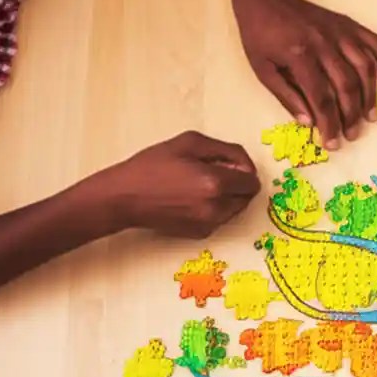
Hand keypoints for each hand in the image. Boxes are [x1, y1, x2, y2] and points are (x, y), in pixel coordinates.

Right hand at [80, 131, 260, 238]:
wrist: (125, 197)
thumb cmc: (152, 166)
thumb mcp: (189, 143)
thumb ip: (225, 150)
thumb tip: (245, 163)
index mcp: (215, 184)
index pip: (252, 181)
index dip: (245, 169)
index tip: (230, 164)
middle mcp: (216, 208)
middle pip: (248, 197)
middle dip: (238, 183)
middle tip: (215, 172)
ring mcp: (210, 224)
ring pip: (236, 209)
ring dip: (228, 196)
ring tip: (201, 184)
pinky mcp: (201, 233)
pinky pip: (221, 218)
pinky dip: (215, 208)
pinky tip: (193, 198)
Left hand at [232, 0, 376, 147]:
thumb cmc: (261, 35)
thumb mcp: (263, 69)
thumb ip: (286, 97)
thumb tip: (309, 124)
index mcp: (300, 56)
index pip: (321, 98)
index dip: (329, 124)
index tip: (333, 143)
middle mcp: (324, 44)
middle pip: (346, 86)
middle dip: (351, 115)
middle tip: (353, 134)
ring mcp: (339, 33)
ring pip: (364, 67)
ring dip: (371, 95)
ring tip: (371, 116)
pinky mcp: (348, 25)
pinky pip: (373, 42)